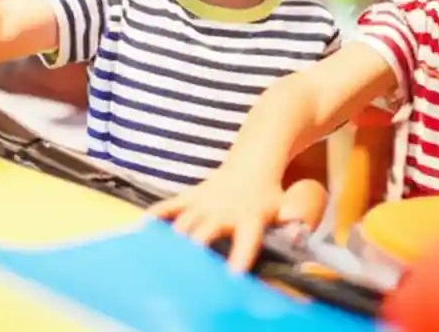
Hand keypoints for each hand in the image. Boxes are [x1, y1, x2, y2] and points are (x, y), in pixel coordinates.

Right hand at [150, 168, 299, 272]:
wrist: (252, 164)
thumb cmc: (267, 197)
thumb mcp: (284, 208)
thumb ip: (291, 222)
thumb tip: (297, 231)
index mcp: (249, 218)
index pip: (246, 239)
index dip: (240, 256)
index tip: (232, 274)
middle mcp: (223, 211)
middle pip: (205, 232)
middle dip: (195, 250)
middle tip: (185, 269)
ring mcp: (203, 203)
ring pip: (183, 222)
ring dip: (173, 240)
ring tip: (160, 259)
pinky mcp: (190, 197)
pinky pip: (168, 206)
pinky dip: (155, 217)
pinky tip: (141, 230)